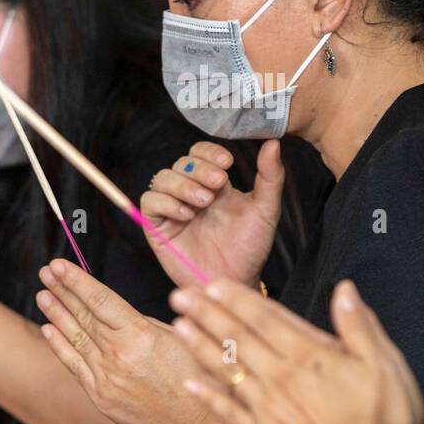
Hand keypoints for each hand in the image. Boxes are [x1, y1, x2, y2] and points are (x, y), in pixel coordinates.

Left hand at [36, 258, 207, 423]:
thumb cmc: (195, 378)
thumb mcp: (178, 338)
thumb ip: (145, 323)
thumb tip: (119, 311)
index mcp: (140, 334)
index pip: (100, 299)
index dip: (77, 280)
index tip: (60, 264)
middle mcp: (118, 354)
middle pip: (83, 315)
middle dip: (62, 290)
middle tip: (45, 271)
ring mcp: (106, 376)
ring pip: (75, 338)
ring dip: (56, 314)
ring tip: (42, 294)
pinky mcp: (100, 396)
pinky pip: (74, 365)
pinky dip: (59, 346)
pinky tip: (48, 329)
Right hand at [139, 139, 283, 287]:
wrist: (236, 281)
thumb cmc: (250, 248)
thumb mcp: (265, 210)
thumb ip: (270, 177)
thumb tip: (273, 142)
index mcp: (214, 184)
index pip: (200, 153)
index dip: (209, 152)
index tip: (227, 162)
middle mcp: (191, 192)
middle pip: (181, 163)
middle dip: (200, 169)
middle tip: (218, 183)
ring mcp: (172, 209)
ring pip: (162, 178)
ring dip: (183, 184)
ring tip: (203, 202)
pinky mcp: (158, 227)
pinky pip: (149, 202)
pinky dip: (166, 202)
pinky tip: (186, 214)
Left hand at [169, 278, 423, 423]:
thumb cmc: (384, 420)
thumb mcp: (384, 364)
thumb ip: (359, 324)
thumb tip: (345, 291)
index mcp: (308, 355)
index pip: (265, 318)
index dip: (237, 299)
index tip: (213, 283)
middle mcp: (281, 376)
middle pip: (237, 338)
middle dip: (207, 313)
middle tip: (180, 295)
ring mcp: (267, 407)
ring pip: (227, 369)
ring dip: (200, 346)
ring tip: (177, 326)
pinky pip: (228, 412)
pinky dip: (208, 396)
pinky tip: (190, 382)